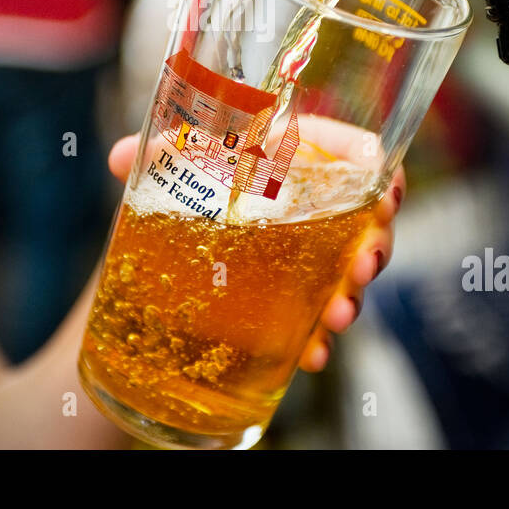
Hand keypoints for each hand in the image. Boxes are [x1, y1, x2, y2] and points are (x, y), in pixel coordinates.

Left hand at [105, 134, 402, 374]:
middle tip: (368, 258)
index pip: (348, 154)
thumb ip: (153, 160)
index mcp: (287, 164)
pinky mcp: (288, 311)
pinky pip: (317, 324)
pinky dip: (319, 341)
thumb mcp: (163, 178)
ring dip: (354, 295)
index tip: (385, 188)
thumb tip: (122, 158)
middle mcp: (305, 213)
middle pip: (363, 219)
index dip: (375, 169)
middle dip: (377, 240)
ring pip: (348, 276)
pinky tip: (312, 354)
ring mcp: (301, 265)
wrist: (141, 285)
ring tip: (340, 312)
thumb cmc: (166, 210)